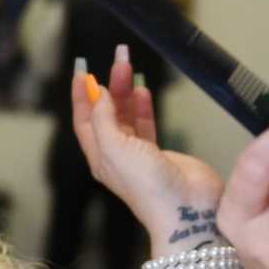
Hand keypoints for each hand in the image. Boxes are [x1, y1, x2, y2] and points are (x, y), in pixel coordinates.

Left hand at [70, 45, 223, 243]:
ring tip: (131, 66)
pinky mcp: (160, 153)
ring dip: (127, 91)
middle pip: (106, 112)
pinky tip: (143, 90)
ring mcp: (138, 154)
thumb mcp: (114, 148)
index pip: (84, 118)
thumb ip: (103, 118)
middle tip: (119, 58)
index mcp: (99, 156)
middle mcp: (115, 155)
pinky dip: (143, 106)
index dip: (81, 94)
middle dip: (109, 84)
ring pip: (127, 115)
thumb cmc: (148, 188)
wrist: (187, 210)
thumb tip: (97, 92)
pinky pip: (147, 123)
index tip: (82, 69)